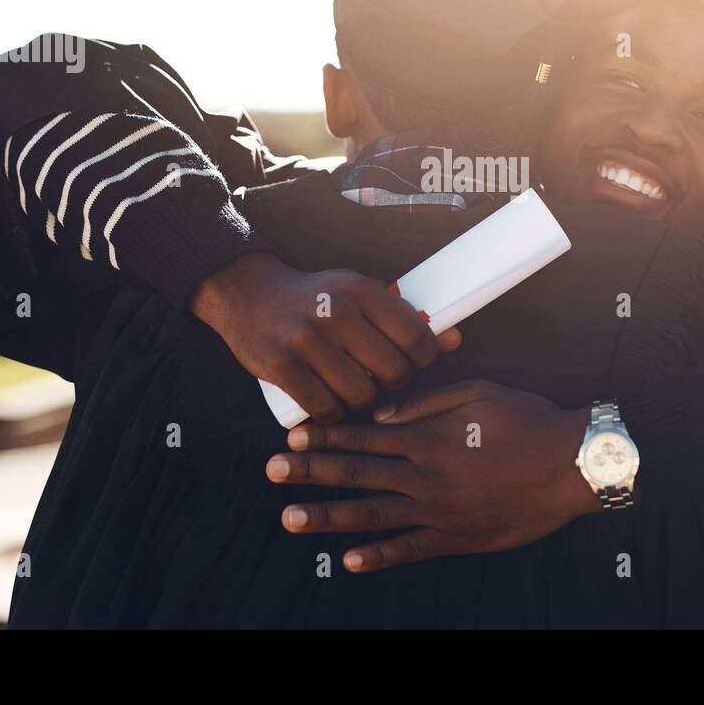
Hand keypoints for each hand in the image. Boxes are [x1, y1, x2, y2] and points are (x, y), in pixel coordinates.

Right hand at [188, 252, 459, 423]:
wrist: (248, 293)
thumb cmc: (318, 299)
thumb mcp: (360, 295)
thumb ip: (405, 317)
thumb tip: (455, 340)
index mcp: (362, 289)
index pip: (416, 336)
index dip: (424, 359)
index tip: (413, 363)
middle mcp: (336, 311)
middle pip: (393, 371)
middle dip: (395, 383)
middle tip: (383, 381)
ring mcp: (305, 339)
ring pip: (360, 395)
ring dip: (364, 404)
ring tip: (357, 393)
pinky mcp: (279, 366)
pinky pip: (325, 409)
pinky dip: (334, 415)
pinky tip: (332, 405)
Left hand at [263, 379, 604, 571]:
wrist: (571, 465)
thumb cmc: (527, 420)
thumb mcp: (476, 392)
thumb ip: (424, 401)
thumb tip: (379, 411)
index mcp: (427, 435)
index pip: (363, 434)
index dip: (325, 435)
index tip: (292, 435)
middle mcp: (425, 474)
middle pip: (357, 472)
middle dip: (310, 471)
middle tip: (270, 471)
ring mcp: (439, 510)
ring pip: (372, 514)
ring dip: (328, 516)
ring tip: (289, 518)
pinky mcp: (457, 537)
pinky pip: (410, 550)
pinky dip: (378, 556)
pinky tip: (347, 561)